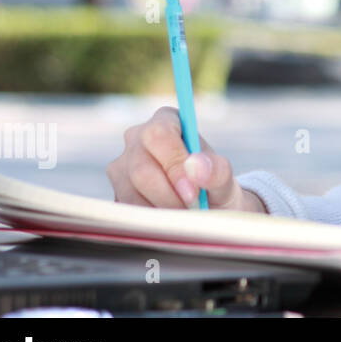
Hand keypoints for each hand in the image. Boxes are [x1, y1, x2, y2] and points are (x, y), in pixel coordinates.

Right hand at [106, 106, 260, 211]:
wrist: (207, 207)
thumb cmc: (215, 186)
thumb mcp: (224, 179)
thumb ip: (218, 171)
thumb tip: (196, 166)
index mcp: (166, 120)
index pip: (159, 134)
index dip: (174, 163)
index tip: (193, 191)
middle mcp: (137, 138)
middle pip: (141, 168)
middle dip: (169, 195)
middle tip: (192, 208)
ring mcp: (122, 166)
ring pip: (131, 192)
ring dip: (161, 210)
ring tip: (185, 213)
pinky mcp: (116, 192)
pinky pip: (127, 210)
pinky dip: (151, 220)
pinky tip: (169, 219)